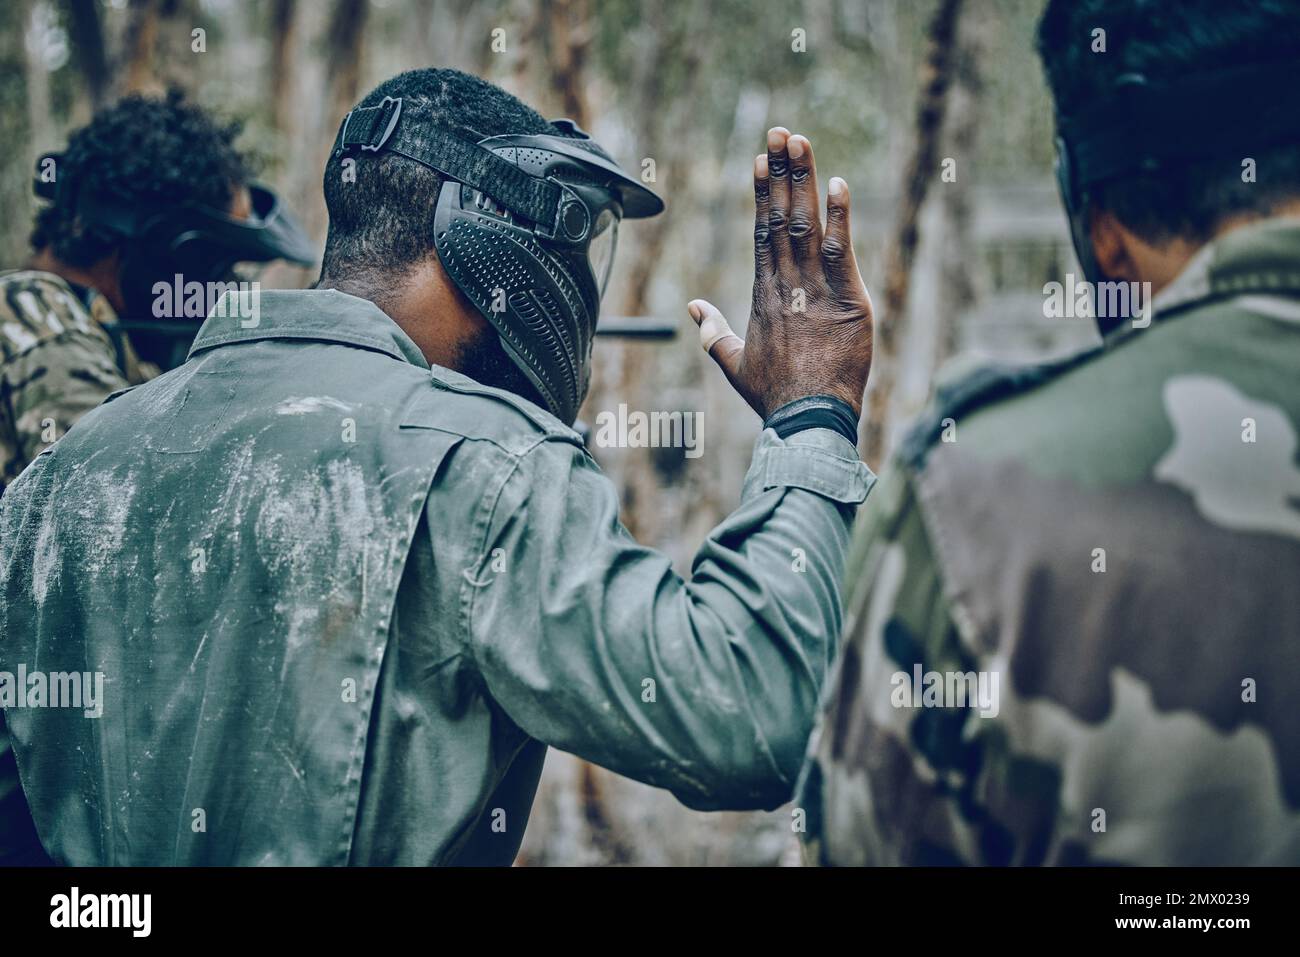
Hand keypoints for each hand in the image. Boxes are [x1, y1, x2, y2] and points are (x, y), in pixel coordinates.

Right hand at [687, 128, 872, 419]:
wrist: (807, 420)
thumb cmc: (773, 396)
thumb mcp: (733, 364)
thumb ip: (713, 333)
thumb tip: (693, 309)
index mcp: (763, 294)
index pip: (762, 232)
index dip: (762, 194)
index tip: (760, 160)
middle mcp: (787, 284)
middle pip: (782, 217)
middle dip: (781, 172)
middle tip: (780, 132)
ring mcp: (816, 290)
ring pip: (808, 225)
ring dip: (804, 180)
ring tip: (800, 142)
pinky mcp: (848, 301)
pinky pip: (843, 252)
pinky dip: (841, 218)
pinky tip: (839, 184)